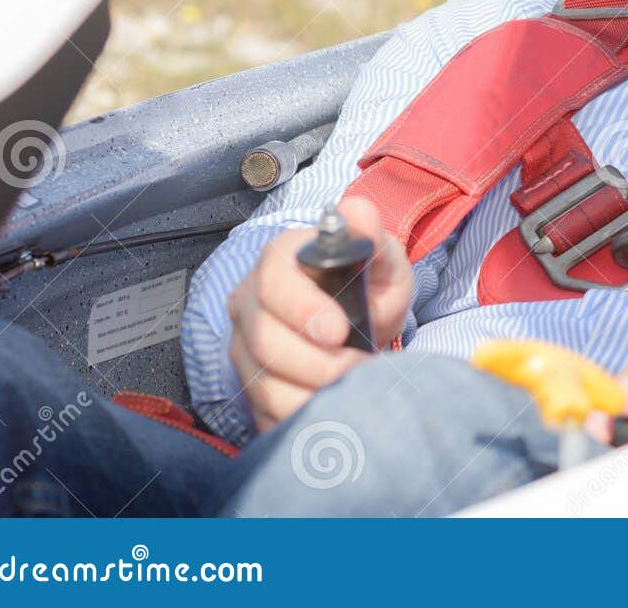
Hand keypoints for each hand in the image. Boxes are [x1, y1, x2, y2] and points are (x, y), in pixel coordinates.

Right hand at [226, 196, 411, 432]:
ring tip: (350, 387)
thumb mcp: (383, 261)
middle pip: (264, 341)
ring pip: (262, 383)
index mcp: (279, 262)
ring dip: (312, 393)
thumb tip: (358, 211)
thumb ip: (372, 239)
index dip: (303, 309)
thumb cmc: (368, 286)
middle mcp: (250, 301)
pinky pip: (262, 413)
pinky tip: (330, 409)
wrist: (360, 323)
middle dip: (316, 362)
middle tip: (357, 366)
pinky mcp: (248, 383)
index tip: (340, 331)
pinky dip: (299, 417)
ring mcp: (244, 345)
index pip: (274, 283)